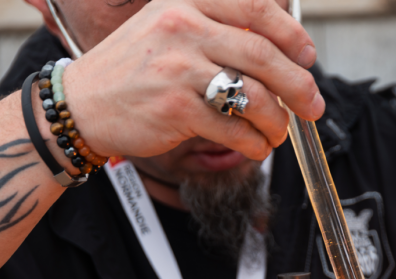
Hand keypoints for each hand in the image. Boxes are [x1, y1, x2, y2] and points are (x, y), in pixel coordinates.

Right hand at [59, 0, 323, 160]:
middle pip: (264, 55)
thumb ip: (217, 28)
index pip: (256, 7)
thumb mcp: (169, 26)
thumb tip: (278, 49)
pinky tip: (256, 146)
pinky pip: (235, 128)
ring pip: (254, 96)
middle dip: (299, 86)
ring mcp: (179, 68)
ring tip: (278, 132)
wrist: (83, 104)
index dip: (292, 35)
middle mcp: (183, 27)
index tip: (308, 56)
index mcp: (186, 0)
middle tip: (312, 105)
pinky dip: (254, 142)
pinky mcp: (176, 109)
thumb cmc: (134, 69)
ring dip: (278, 121)